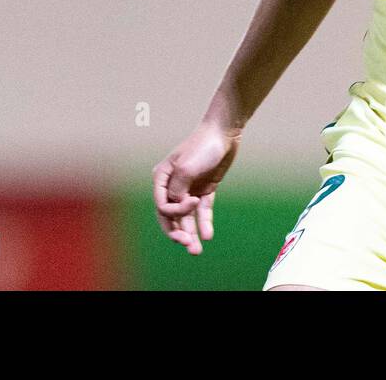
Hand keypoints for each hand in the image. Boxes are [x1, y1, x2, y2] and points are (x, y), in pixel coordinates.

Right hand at [152, 122, 239, 254]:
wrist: (224, 134)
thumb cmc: (201, 146)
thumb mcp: (186, 168)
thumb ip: (178, 191)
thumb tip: (174, 208)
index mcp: (162, 178)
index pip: (162, 206)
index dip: (175, 211)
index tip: (192, 201)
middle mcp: (173, 185)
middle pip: (171, 216)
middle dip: (177, 232)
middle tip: (188, 245)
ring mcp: (189, 189)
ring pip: (186, 217)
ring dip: (190, 234)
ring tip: (196, 251)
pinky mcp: (205, 190)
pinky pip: (202, 211)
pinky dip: (204, 223)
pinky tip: (207, 235)